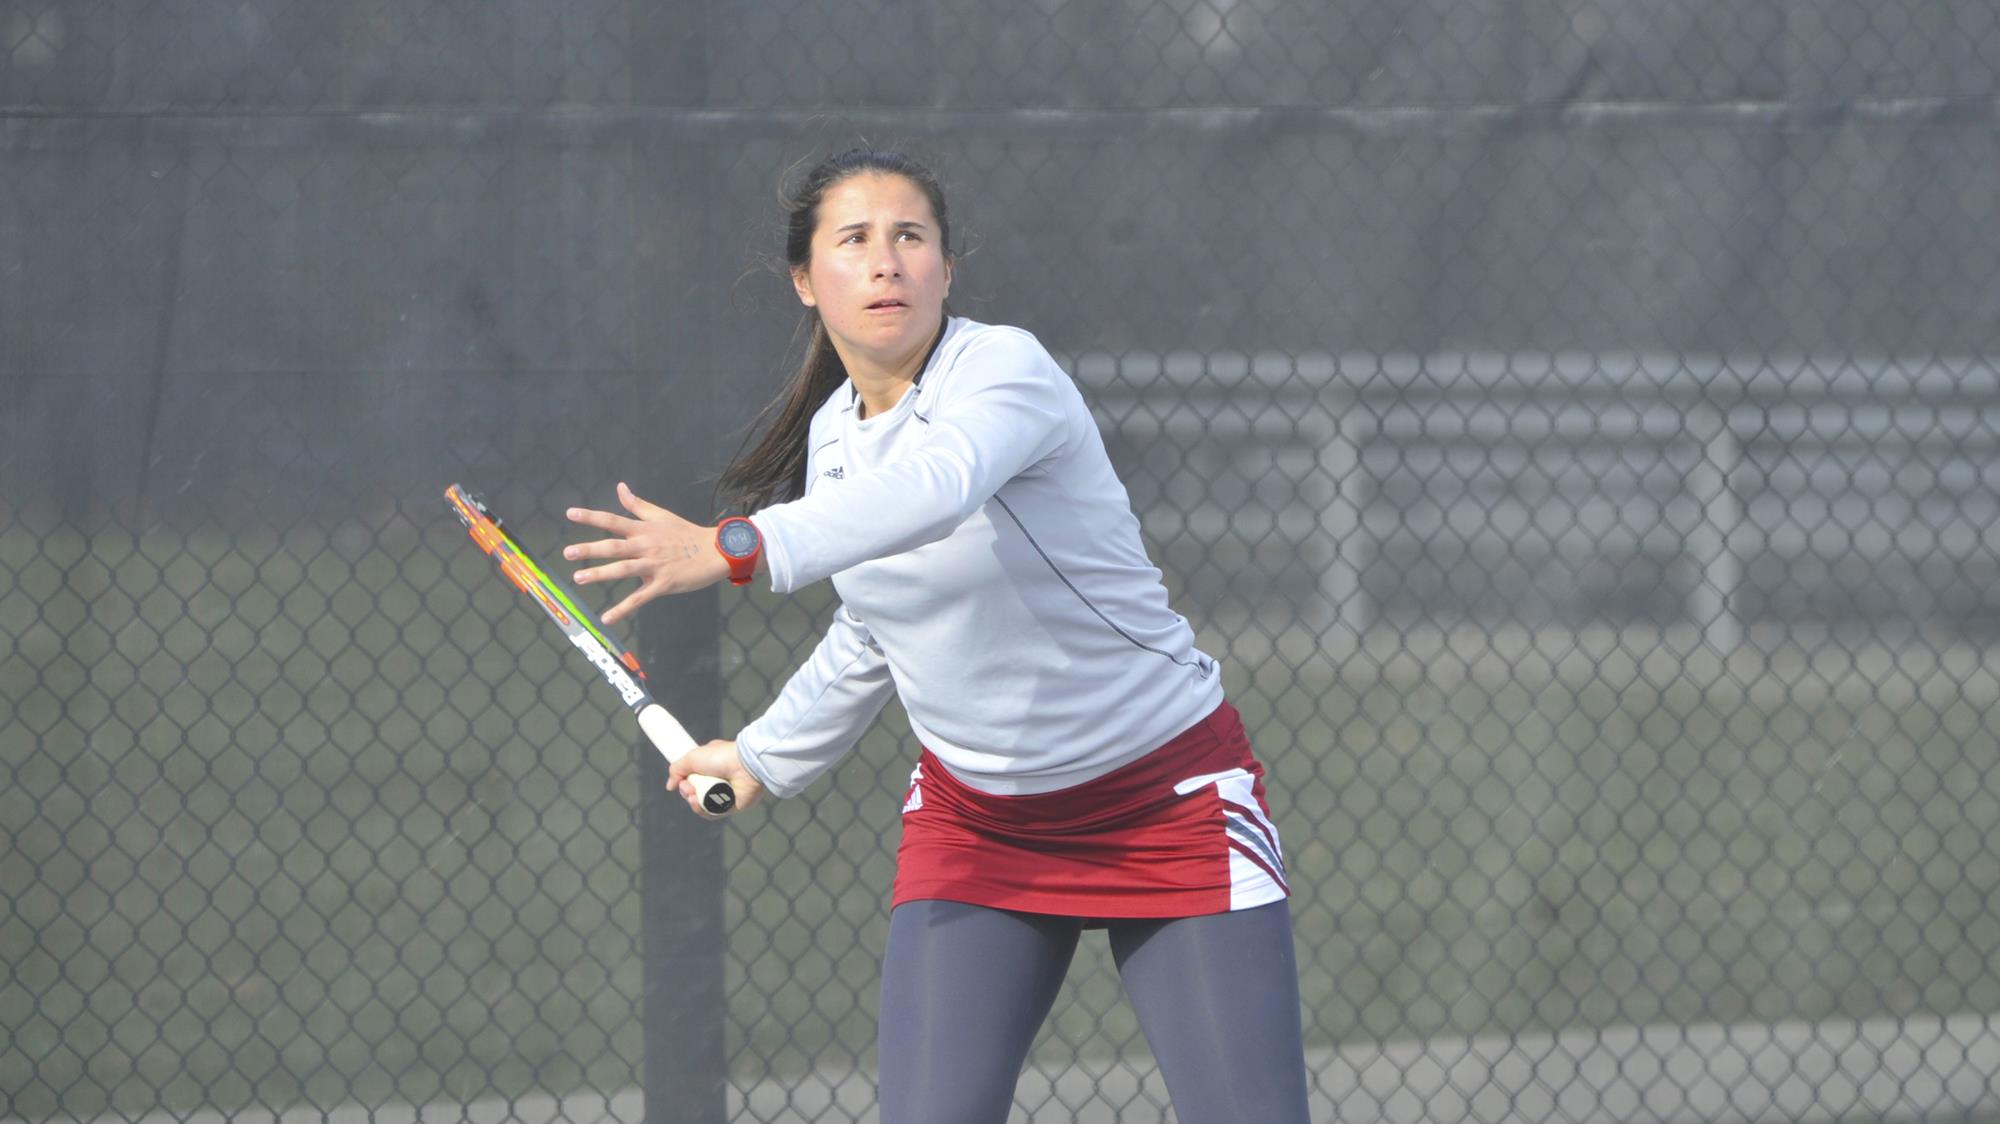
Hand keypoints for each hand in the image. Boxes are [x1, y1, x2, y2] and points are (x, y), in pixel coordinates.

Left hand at [565, 482, 729, 624]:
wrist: (716, 551)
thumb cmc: (687, 533)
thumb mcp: (661, 515)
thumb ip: (637, 504)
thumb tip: (620, 487)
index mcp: (644, 529)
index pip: (613, 520)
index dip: (591, 517)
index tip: (570, 514)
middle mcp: (646, 546)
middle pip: (614, 546)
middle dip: (590, 549)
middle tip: (568, 553)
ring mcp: (655, 565)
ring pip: (624, 569)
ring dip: (600, 574)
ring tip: (579, 578)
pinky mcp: (663, 584)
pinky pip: (640, 598)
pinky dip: (623, 609)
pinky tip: (607, 618)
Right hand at [669, 740, 765, 817]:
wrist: (744, 766)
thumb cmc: (719, 757)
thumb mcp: (691, 758)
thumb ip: (676, 770)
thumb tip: (670, 786)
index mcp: (710, 766)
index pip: (692, 779)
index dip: (684, 783)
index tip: (682, 782)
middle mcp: (718, 779)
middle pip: (695, 794)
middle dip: (687, 793)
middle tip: (689, 788)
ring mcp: (725, 793)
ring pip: (702, 805)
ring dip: (693, 803)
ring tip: (693, 796)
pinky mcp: (732, 806)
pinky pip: (713, 813)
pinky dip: (703, 810)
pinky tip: (698, 803)